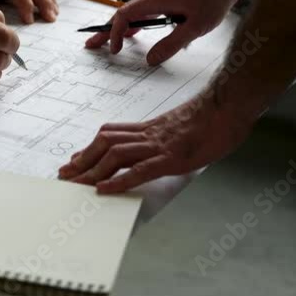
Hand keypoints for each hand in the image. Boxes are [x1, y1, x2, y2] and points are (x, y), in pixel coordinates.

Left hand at [57, 95, 255, 192]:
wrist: (230, 106)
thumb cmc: (214, 117)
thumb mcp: (184, 125)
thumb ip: (168, 134)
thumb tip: (166, 145)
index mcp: (151, 128)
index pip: (112, 135)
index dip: (90, 148)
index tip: (75, 159)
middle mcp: (150, 134)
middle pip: (106, 144)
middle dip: (83, 160)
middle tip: (65, 174)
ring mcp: (160, 145)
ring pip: (116, 156)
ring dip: (93, 171)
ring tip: (77, 184)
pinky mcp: (172, 157)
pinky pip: (141, 169)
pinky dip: (120, 180)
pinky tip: (105, 189)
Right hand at [86, 0, 239, 64]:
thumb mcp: (194, 27)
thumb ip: (171, 44)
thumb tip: (150, 60)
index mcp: (155, 1)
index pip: (124, 17)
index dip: (114, 34)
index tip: (114, 50)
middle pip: (122, 15)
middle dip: (105, 31)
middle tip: (91, 45)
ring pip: (132, 14)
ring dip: (119, 28)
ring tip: (108, 43)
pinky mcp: (167, 1)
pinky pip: (143, 13)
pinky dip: (133, 24)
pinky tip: (133, 33)